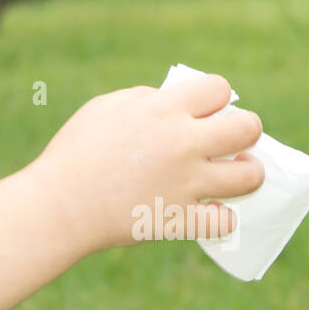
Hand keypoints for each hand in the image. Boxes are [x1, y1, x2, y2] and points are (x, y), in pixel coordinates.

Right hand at [25, 73, 264, 255]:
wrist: (59, 204)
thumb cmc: (76, 150)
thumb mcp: (106, 106)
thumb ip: (147, 99)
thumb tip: (177, 101)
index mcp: (162, 109)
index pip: (219, 88)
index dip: (217, 99)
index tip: (209, 111)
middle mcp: (182, 143)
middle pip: (248, 128)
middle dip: (247, 131)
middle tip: (233, 142)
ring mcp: (185, 184)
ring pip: (249, 177)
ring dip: (248, 174)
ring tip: (237, 174)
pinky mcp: (180, 219)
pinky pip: (225, 221)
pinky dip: (220, 217)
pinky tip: (211, 211)